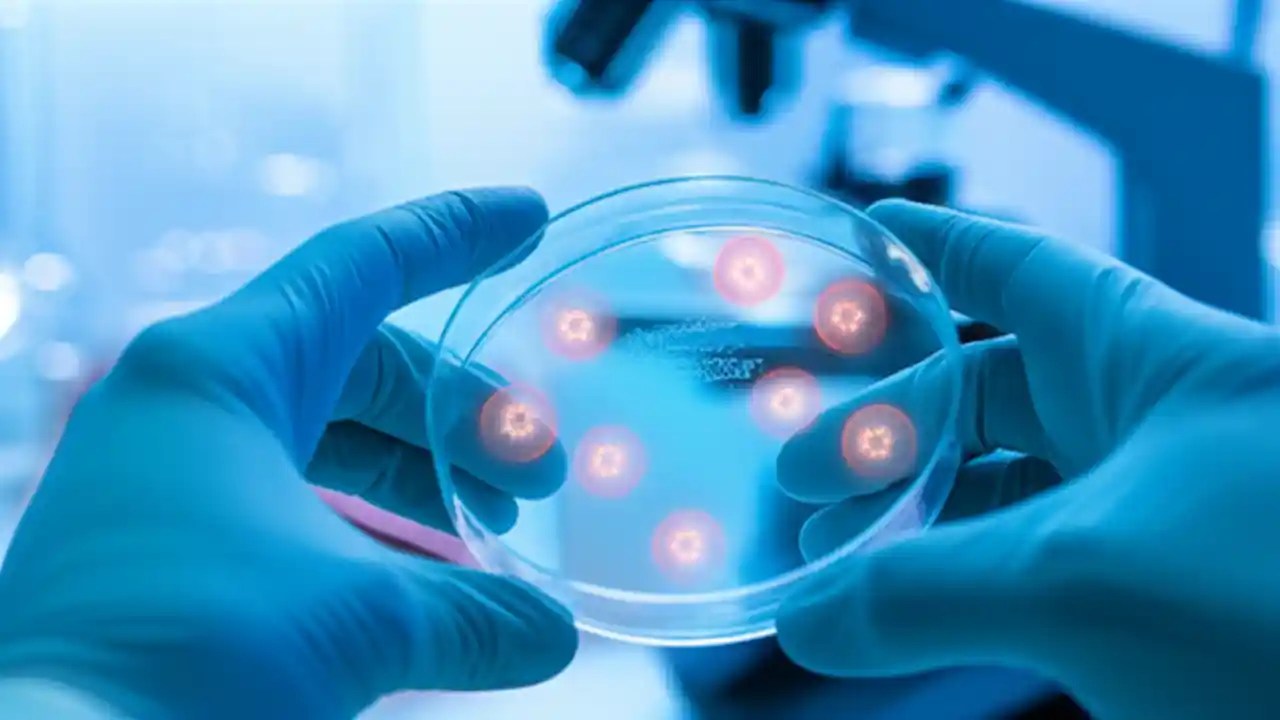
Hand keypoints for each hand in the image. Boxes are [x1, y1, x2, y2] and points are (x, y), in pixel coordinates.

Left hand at [0, 189, 577, 718]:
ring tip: (496, 527)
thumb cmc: (187, 661)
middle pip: (360, 363)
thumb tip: (551, 637)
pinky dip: (365, 515)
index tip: (529, 217)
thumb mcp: (359, 622)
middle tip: (541, 475)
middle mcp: (184, 399)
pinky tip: (421, 566)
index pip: (362, 265)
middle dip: (463, 412)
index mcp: (219, 369)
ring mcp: (164, 467)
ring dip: (421, 469)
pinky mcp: (158, 535)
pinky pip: (288, 489)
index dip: (455, 234)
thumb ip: (474, 617)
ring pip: (327, 431)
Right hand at [774, 201, 1279, 717]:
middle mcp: (1154, 421)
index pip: (1010, 266)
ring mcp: (1161, 511)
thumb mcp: (1086, 581)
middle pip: (990, 387)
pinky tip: (913, 615)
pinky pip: (1040, 569)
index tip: (856, 239)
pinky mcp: (1169, 597)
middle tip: (798, 473)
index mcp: (1146, 356)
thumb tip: (807, 621)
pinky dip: (968, 586)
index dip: (928, 245)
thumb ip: (923, 593)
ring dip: (919, 515)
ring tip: (834, 560)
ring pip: (1014, 490)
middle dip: (886, 419)